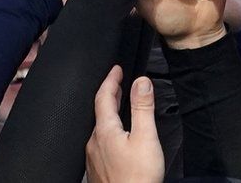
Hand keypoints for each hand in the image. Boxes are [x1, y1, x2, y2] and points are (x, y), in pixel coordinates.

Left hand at [86, 67, 163, 182]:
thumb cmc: (138, 177)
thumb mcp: (146, 137)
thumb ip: (143, 107)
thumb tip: (141, 82)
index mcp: (105, 131)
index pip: (103, 97)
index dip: (111, 80)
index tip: (116, 69)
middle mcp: (94, 142)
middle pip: (100, 111)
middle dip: (110, 93)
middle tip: (118, 82)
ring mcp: (94, 157)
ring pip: (99, 126)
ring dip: (109, 111)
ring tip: (119, 104)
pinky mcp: (98, 168)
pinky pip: (100, 141)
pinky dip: (109, 128)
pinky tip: (118, 134)